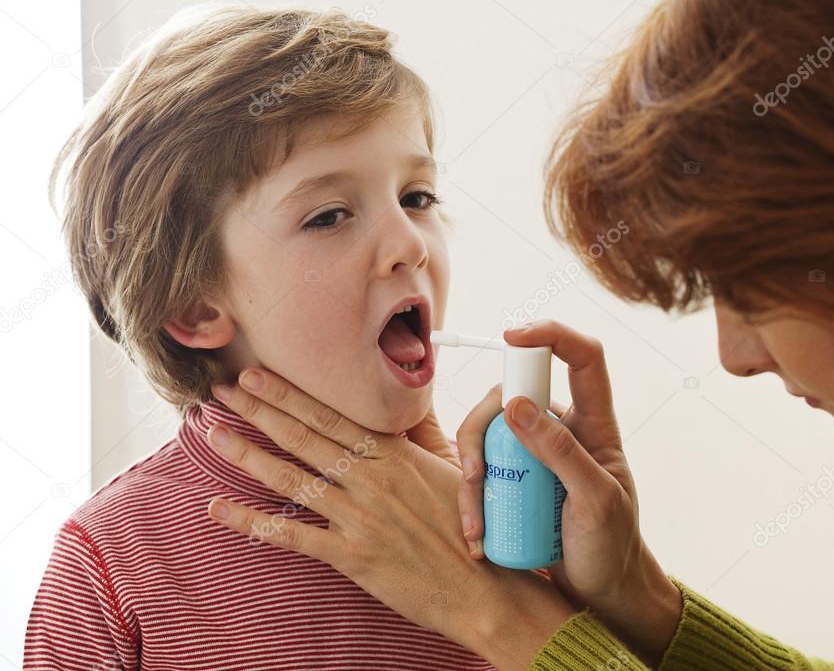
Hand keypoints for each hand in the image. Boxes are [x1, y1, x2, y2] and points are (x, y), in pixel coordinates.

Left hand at [205, 370, 575, 669]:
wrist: (488, 588)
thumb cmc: (473, 529)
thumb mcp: (454, 471)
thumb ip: (421, 438)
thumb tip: (406, 404)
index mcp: (397, 456)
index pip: (333, 416)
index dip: (291, 394)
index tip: (261, 375)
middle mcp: (373, 480)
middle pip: (305, 437)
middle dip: (261, 409)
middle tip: (224, 388)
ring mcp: (360, 518)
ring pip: (293, 478)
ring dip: (248, 454)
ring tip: (214, 434)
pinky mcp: (352, 556)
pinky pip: (292, 535)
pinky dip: (251, 521)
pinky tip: (218, 508)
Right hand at [455, 320, 682, 666]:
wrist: (600, 594)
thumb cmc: (610, 546)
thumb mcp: (595, 501)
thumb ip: (562, 452)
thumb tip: (516, 405)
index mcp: (594, 423)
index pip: (582, 358)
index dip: (551, 334)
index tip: (511, 336)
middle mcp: (561, 429)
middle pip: (511, 395)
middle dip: (482, 429)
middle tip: (477, 475)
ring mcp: (533, 453)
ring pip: (487, 432)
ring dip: (471, 473)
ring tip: (475, 521)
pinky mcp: (512, 479)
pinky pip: (479, 469)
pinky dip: (469, 498)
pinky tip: (475, 533)